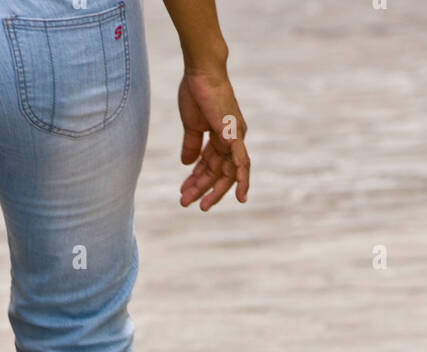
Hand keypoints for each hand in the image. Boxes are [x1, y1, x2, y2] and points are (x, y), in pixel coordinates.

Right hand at [177, 69, 249, 210]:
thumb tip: (186, 164)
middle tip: (186, 203)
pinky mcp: (235, 136)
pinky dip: (243, 181)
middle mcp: (231, 141)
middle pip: (218, 173)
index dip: (197, 180)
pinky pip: (242, 164)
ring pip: (227, 174)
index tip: (183, 192)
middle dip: (202, 189)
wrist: (201, 72)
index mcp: (221, 137)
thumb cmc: (196, 92)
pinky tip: (241, 198)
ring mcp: (235, 139)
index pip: (210, 165)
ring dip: (212, 190)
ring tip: (197, 204)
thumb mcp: (191, 126)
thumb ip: (191, 145)